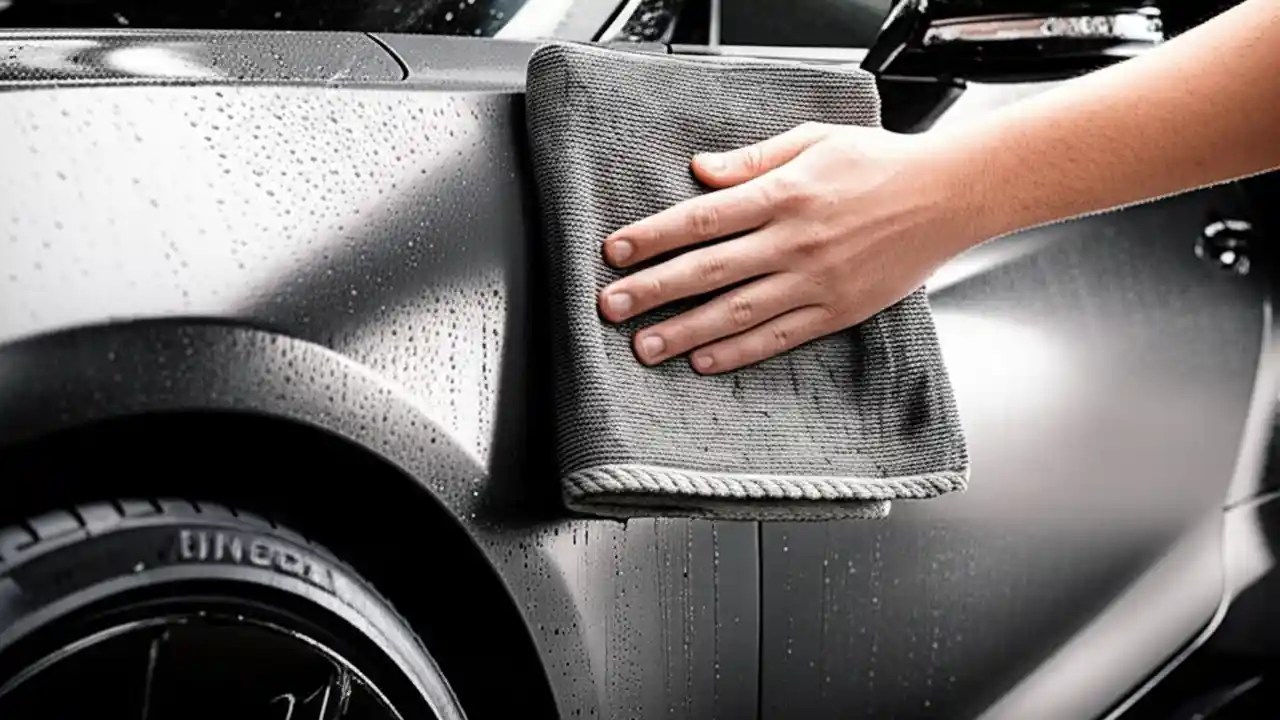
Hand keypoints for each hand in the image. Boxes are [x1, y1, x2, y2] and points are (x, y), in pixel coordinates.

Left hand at [597, 122, 981, 373]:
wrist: (949, 196)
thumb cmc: (881, 162)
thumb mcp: (814, 139)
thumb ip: (753, 159)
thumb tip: (700, 171)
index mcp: (784, 193)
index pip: (703, 217)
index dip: (654, 236)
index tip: (616, 251)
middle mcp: (795, 240)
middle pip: (709, 269)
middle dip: (653, 289)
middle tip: (610, 306)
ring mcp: (816, 281)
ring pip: (737, 312)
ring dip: (685, 332)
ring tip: (645, 347)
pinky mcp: (837, 311)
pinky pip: (779, 337)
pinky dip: (739, 353)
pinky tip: (704, 362)